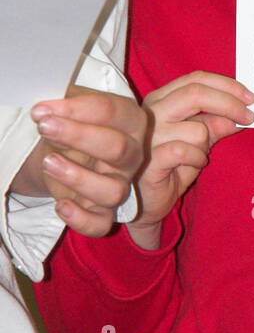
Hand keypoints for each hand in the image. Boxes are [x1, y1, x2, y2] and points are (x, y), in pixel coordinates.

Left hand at [22, 83, 147, 237]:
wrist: (69, 154)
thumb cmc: (75, 126)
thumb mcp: (72, 111)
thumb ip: (65, 108)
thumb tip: (46, 112)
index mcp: (131, 122)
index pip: (112, 112)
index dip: (76, 109)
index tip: (42, 109)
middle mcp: (133, 156)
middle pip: (117, 148)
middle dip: (79, 136)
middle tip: (44, 127)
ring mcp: (121, 185)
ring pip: (112, 190)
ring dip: (78, 177)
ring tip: (49, 162)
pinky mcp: (105, 212)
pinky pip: (101, 224)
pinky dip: (81, 219)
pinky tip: (61, 205)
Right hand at [128, 72, 253, 235]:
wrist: (147, 201)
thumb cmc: (172, 167)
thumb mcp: (198, 142)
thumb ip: (215, 124)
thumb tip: (241, 113)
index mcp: (161, 100)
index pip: (195, 79)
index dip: (226, 85)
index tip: (250, 97)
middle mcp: (151, 112)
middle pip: (196, 93)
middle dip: (229, 103)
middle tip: (250, 117)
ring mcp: (148, 135)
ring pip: (196, 128)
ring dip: (208, 144)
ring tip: (199, 156)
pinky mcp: (150, 159)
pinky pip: (185, 151)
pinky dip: (197, 159)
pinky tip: (193, 165)